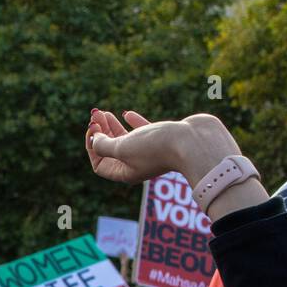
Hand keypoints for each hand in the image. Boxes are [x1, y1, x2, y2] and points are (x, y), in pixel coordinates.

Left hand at [86, 110, 246, 190]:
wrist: (194, 142)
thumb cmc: (157, 147)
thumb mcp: (123, 147)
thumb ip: (104, 145)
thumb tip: (95, 139)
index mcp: (125, 173)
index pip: (100, 164)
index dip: (92, 146)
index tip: (92, 128)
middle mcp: (137, 165)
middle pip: (111, 151)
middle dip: (101, 133)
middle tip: (95, 115)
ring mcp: (150, 152)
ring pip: (126, 140)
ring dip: (112, 127)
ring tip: (104, 113)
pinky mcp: (163, 140)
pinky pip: (143, 132)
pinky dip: (133, 122)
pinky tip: (126, 113)